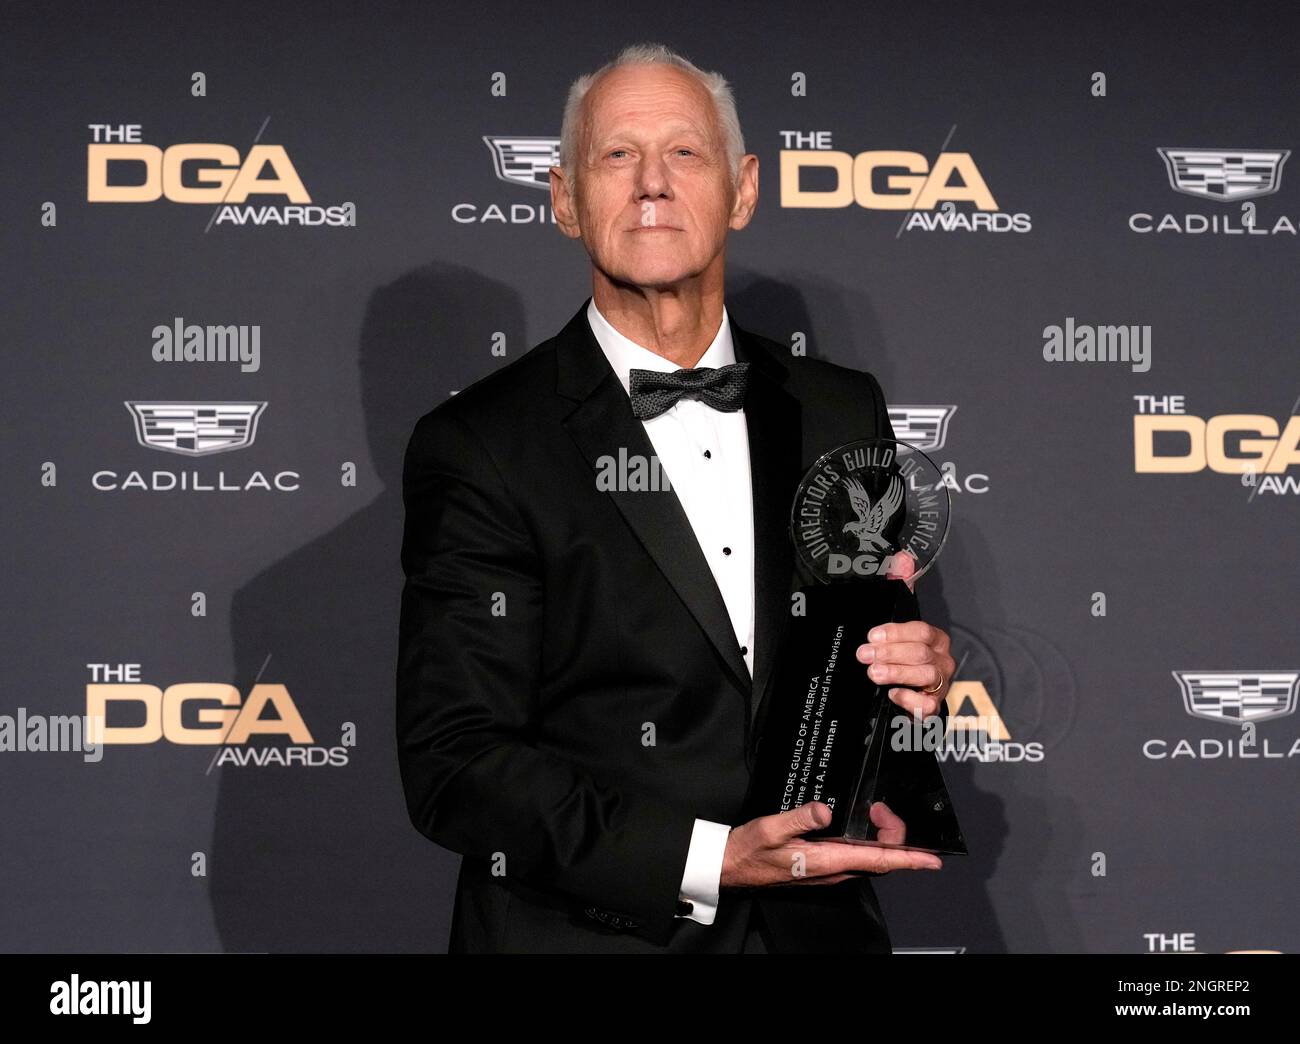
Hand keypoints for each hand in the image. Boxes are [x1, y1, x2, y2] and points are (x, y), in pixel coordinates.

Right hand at [720, 802, 941, 888]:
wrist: (730, 868)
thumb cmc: (748, 851)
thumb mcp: (770, 829)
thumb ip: (799, 818)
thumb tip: (825, 809)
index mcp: (825, 861)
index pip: (877, 861)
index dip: (908, 859)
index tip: (932, 859)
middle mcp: (832, 870)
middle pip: (878, 858)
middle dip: (893, 834)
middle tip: (882, 807)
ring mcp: (828, 870)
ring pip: (868, 856)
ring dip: (879, 836)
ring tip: (875, 811)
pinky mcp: (822, 865)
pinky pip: (855, 855)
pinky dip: (865, 840)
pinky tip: (860, 825)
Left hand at [859, 549, 954, 717]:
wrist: (910, 693)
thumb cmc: (904, 653)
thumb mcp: (899, 620)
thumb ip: (900, 587)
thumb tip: (903, 558)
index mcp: (934, 638)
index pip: (921, 630)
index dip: (896, 633)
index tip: (872, 635)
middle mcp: (941, 659)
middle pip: (921, 653)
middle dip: (890, 653)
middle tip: (864, 655)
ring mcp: (939, 684)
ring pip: (925, 675)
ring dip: (897, 673)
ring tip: (874, 673)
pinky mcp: (932, 706)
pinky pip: (927, 704)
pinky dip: (909, 699)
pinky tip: (893, 694)